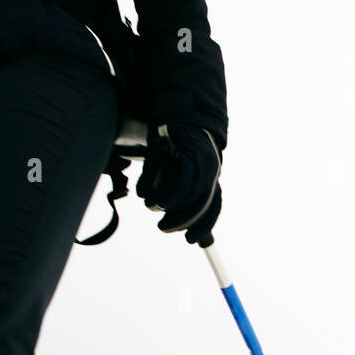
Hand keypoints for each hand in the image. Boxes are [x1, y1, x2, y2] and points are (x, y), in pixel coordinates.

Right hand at [137, 124, 222, 243]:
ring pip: (182, 190)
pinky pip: (163, 173)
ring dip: (163, 203)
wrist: (177, 114)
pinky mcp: (176, 148)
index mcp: (211, 177)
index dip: (203, 226)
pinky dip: (151, 186)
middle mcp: (207, 169)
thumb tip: (179, 224)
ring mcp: (193, 158)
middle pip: (198, 202)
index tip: (190, 240)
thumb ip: (186, 195)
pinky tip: (142, 192)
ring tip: (151, 205)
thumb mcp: (188, 172)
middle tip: (163, 227)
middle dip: (180, 220)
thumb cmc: (179, 150)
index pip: (212, 207)